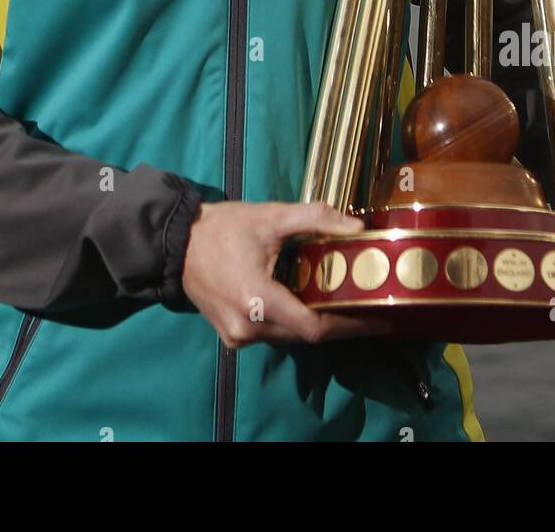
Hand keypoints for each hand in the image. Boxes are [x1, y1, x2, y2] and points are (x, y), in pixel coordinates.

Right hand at [181, 200, 397, 348]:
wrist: (175, 242)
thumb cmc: (223, 228)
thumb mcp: (271, 216)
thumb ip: (315, 219)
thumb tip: (357, 229)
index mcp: (256, 299)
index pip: (313, 328)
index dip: (349, 325)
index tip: (378, 320)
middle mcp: (247, 327)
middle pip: (304, 334)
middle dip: (337, 322)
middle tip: (367, 306)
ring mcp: (237, 336)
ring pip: (288, 335)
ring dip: (313, 320)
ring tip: (342, 302)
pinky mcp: (231, 336)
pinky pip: (271, 333)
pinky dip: (291, 320)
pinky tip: (306, 301)